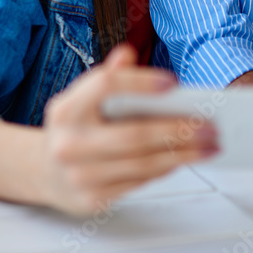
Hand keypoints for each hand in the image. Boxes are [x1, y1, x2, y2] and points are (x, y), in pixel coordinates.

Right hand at [39, 45, 217, 214]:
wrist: (43, 171)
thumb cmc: (74, 127)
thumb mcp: (81, 97)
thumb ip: (107, 75)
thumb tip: (127, 53)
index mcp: (66, 109)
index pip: (105, 86)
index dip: (139, 82)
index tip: (172, 83)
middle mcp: (69, 142)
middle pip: (133, 135)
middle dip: (177, 130)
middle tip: (208, 125)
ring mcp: (79, 174)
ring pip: (142, 163)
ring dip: (182, 154)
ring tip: (208, 144)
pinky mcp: (92, 199)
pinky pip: (139, 182)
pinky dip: (166, 169)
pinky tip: (184, 158)